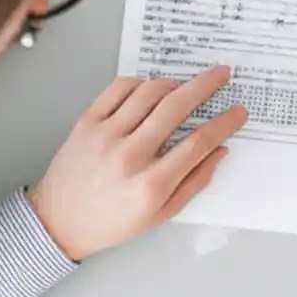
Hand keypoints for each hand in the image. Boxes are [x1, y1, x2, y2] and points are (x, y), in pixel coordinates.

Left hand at [27, 67, 247, 259]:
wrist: (58, 221)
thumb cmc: (111, 221)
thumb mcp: (160, 215)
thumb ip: (194, 182)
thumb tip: (219, 150)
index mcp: (150, 184)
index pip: (198, 143)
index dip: (224, 124)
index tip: (237, 113)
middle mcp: (129, 156)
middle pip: (176, 107)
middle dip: (206, 86)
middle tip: (221, 75)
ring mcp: (105, 135)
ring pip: (149, 92)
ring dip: (173, 84)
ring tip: (183, 88)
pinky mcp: (87, 122)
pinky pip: (118, 88)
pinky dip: (140, 83)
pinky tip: (150, 91)